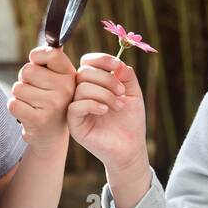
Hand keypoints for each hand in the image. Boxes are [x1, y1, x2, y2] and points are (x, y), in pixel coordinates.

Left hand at [7, 46, 76, 152]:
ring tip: (32, 105)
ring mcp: (53, 105)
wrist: (52, 136)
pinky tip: (27, 115)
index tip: (37, 66)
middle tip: (35, 93)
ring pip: (18, 88)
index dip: (36, 58)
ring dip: (20, 96)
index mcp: (70, 75)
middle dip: (25, 81)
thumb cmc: (51, 101)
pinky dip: (15, 109)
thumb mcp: (58, 79)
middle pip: (27, 71)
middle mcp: (65, 89)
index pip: (50, 53)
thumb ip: (52, 61)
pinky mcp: (39, 119)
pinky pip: (13, 103)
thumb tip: (48, 44)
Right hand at [68, 52, 147, 172]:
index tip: (118, 66)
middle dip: (106, 79)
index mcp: (94, 83)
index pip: (88, 62)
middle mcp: (81, 94)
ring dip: (104, 94)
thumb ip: (127, 76)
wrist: (130, 147)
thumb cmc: (130, 121)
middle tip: (121, 92)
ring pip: (81, 88)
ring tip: (118, 106)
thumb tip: (118, 63)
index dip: (101, 59)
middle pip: (83, 72)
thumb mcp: (133, 93)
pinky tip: (106, 111)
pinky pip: (75, 106)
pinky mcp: (74, 124)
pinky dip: (93, 104)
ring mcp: (76, 108)